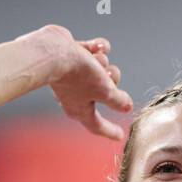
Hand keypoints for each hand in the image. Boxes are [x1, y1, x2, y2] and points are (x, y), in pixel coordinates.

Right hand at [30, 25, 132, 139]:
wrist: (53, 51)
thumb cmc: (78, 75)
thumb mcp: (105, 92)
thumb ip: (118, 102)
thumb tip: (127, 107)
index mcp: (80, 110)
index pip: (98, 126)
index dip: (110, 131)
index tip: (120, 135)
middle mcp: (75, 95)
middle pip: (106, 93)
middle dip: (111, 81)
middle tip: (107, 75)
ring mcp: (73, 77)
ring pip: (102, 70)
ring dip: (102, 62)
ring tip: (94, 58)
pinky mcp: (73, 57)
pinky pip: (95, 53)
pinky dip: (98, 48)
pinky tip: (97, 46)